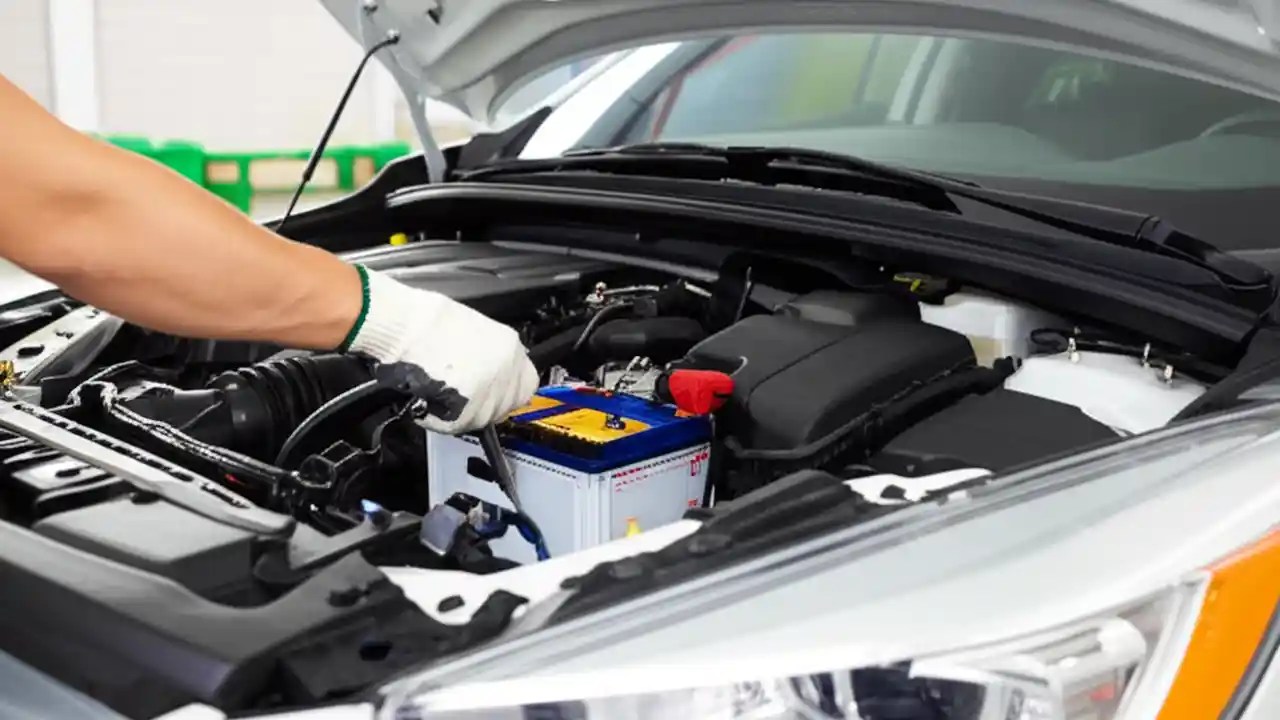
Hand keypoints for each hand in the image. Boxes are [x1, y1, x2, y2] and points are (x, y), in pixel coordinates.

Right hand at [343, 267, 537, 432]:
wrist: (404, 327)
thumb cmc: (428, 321)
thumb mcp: (475, 330)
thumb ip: (491, 354)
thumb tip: (491, 368)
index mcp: (510, 347)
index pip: (527, 385)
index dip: (508, 391)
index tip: (494, 391)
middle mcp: (505, 371)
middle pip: (504, 406)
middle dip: (484, 404)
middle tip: (461, 395)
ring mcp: (488, 391)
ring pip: (482, 418)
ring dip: (463, 412)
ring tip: (441, 393)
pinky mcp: (466, 409)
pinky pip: (458, 425)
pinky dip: (443, 419)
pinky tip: (430, 401)